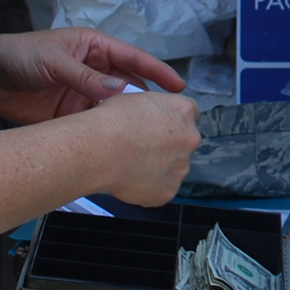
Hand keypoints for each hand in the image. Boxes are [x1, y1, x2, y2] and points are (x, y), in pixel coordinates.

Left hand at [0, 27, 186, 124]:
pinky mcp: (70, 115)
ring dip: (125, 118)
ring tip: (144, 133)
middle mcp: (94, 71)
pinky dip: (104, 133)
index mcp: (94, 48)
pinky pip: (94, 124)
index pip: (133, 58)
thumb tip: (121, 89)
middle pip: (129, 86)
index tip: (178, 86)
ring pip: (113, 108)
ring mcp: (83, 94)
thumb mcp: (54, 60)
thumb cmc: (19, 55)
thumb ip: (85, 76)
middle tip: (165, 116)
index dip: (157, 71)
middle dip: (147, 99)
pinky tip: (115, 142)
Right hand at [83, 87, 203, 207]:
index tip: (161, 127)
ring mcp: (181, 166)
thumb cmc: (111, 122)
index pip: (190, 114)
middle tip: (143, 149)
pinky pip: (162, 189)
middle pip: (185, 143)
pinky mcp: (170, 189)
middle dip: (168, 146)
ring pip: (174, 167)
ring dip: (159, 167)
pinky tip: (131, 179)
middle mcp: (189, 138)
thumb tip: (150, 117)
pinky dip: (149, 187)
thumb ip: (154, 109)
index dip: (173, 122)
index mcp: (183, 110)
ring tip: (132, 164)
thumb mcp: (136, 99)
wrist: (99, 150)